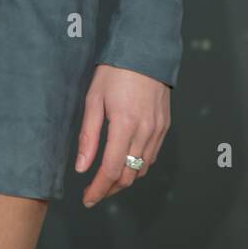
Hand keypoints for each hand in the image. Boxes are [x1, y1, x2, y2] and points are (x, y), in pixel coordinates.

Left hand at [75, 64, 170, 206]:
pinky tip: (125, 161)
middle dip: (110, 188)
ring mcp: (158, 130)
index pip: (112, 170)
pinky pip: (151, 156)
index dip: (98, 189)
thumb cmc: (114, 72)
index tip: (86, 198)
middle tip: (93, 191)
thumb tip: (82, 167)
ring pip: (142, 169)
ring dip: (124, 179)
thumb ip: (89, 135)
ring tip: (106, 179)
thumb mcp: (94, 99)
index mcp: (124, 125)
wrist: (146, 50)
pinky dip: (138, 166)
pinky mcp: (165, 126)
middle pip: (129, 176)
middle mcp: (145, 132)